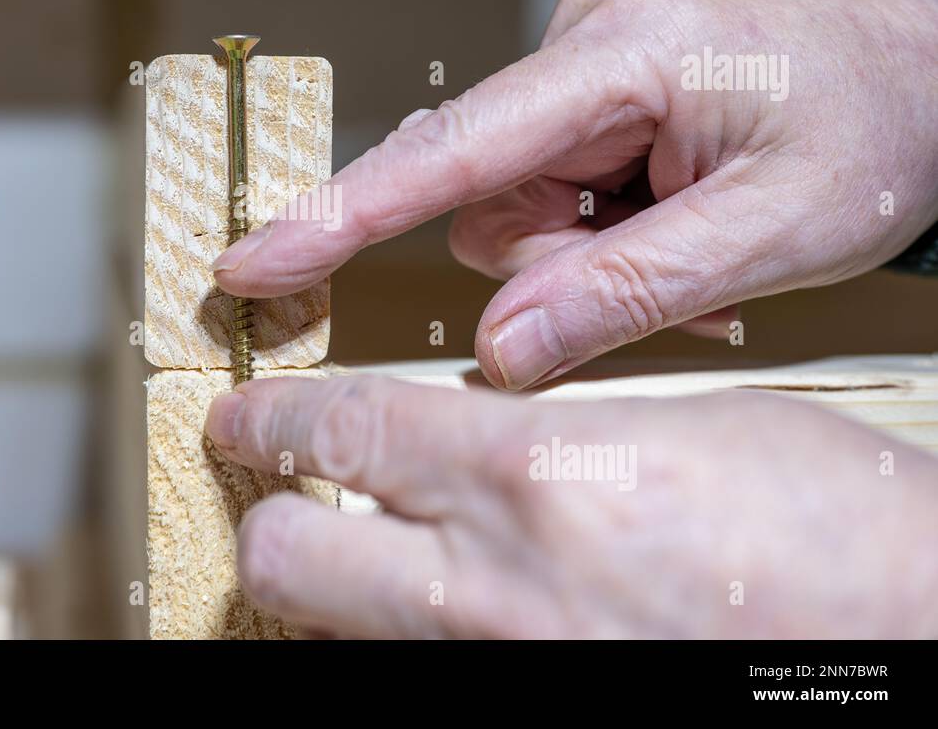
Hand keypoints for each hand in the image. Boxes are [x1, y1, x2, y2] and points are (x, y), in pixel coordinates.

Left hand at [206, 375, 937, 637]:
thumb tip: (458, 430)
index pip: (340, 433)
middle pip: (286, 557)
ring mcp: (505, 669)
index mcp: (532, 477)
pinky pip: (417, 673)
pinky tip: (444, 608)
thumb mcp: (669, 424)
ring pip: (338, 633)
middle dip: (270, 517)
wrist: (907, 632)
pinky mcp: (527, 711)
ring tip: (369, 551)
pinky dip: (404, 638)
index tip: (244, 415)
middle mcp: (496, 588)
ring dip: (333, 587)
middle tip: (279, 490)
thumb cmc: (824, 526)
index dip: (270, 419)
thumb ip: (542, 425)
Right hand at [214, 0, 937, 387]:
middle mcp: (584, 47)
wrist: (932, 64)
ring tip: (680, 241)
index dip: (343, 213)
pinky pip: (550, 190)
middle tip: (660, 276)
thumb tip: (498, 352)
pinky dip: (596, 230)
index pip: (453, 147)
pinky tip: (664, 220)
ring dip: (582, 251)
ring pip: (515, 207)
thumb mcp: (771, 232)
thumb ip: (624, 293)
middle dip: (554, 261)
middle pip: (487, 197)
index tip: (253, 260)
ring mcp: (585, 68)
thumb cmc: (879, 121)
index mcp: (626, 56)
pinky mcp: (593, 94)